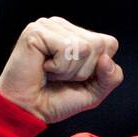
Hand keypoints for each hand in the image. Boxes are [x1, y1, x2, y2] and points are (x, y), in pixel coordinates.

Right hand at [0, 16, 123, 123]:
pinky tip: (42, 67)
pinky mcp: (36, 31)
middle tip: (59, 76)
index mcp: (77, 34)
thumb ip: (110, 78)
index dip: (97, 68)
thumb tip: (107, 59)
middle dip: (83, 70)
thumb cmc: (55, 100)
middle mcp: (63, 26)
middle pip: (99, 45)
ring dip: (69, 70)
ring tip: (50, 72)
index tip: (74, 77)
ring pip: (85, 47)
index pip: (109, 44)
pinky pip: (67, 48)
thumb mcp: (93, 92)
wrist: (26, 110)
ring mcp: (49, 26)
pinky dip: (58, 67)